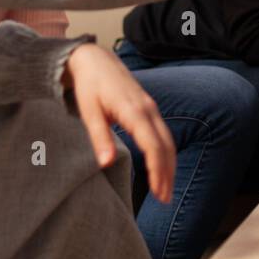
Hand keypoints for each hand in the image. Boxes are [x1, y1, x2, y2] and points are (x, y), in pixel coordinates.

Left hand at [62, 43, 175, 200]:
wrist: (95, 59)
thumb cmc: (89, 85)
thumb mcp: (89, 111)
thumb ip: (99, 137)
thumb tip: (106, 163)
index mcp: (134, 111)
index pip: (153, 145)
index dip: (157, 170)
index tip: (157, 191)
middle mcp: (148, 109)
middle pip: (166, 146)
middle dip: (167, 173)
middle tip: (164, 199)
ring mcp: (151, 108)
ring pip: (168, 140)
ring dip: (169, 165)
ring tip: (165, 189)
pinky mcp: (150, 108)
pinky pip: (164, 134)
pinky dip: (166, 153)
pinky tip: (162, 167)